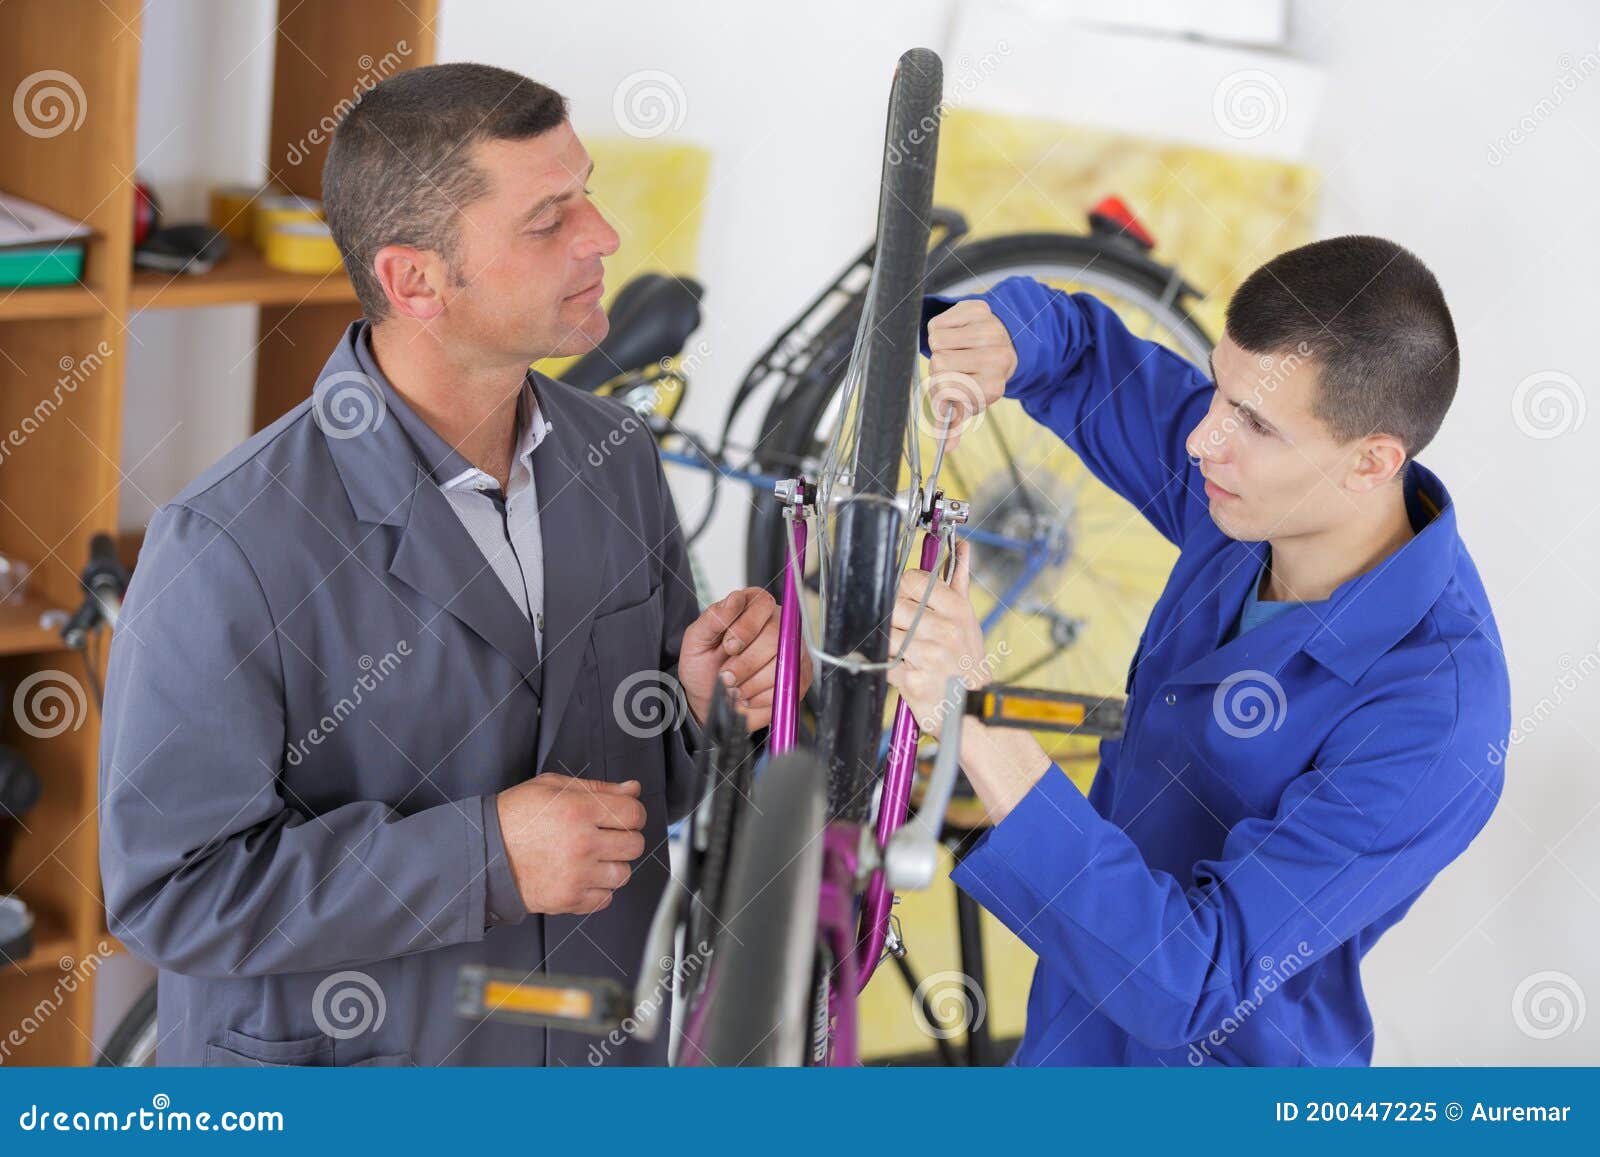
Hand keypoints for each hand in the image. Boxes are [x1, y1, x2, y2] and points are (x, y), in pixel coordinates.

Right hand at [496, 774, 646, 914]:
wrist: (483, 852)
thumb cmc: (515, 817)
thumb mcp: (552, 787)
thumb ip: (598, 787)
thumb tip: (632, 789)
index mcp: (579, 810)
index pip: (634, 813)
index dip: (633, 813)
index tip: (624, 816)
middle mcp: (582, 843)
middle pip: (635, 845)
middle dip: (625, 838)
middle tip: (607, 836)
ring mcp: (577, 874)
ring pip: (624, 874)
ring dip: (613, 866)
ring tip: (592, 857)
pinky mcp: (568, 899)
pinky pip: (605, 899)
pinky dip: (598, 890)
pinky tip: (583, 875)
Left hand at [678, 588, 812, 730]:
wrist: (708, 697)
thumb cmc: (704, 664)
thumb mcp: (697, 638)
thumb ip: (714, 617)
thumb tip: (734, 600)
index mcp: (753, 606)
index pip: (763, 604)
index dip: (746, 628)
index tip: (728, 647)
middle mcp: (778, 623)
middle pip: (775, 636)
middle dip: (747, 662)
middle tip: (727, 675)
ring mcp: (793, 650)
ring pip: (783, 664)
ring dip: (753, 682)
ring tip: (734, 687)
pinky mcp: (800, 676)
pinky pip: (788, 686)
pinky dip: (763, 697)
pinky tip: (748, 695)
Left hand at [885, 540, 988, 731]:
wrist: (971, 708)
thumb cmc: (966, 663)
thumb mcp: (967, 620)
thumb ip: (958, 581)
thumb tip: (962, 547)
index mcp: (956, 609)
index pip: (911, 580)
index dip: (901, 590)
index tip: (907, 603)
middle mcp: (944, 631)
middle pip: (893, 606)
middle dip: (892, 619)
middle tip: (904, 631)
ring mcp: (929, 656)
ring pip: (885, 634)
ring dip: (889, 644)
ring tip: (904, 652)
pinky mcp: (913, 681)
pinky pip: (884, 663)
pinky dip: (888, 666)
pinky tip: (903, 669)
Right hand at [925, 299, 1017, 449]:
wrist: (1007, 340)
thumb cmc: (981, 375)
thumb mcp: (972, 400)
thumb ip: (955, 421)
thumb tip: (946, 446)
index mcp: (993, 384)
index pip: (946, 391)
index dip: (940, 393)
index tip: (947, 394)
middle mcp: (995, 356)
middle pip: (939, 364)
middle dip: (938, 369)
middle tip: (952, 370)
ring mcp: (989, 330)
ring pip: (937, 341)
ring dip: (939, 348)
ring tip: (955, 351)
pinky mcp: (978, 308)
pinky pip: (938, 322)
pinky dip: (940, 329)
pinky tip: (956, 334)